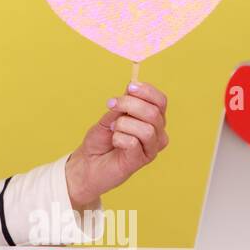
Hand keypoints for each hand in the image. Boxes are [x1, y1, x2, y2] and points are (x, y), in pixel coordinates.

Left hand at [65, 80, 169, 209]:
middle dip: (130, 104)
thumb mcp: (109, 117)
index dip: (147, 91)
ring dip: (123, 124)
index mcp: (152, 119)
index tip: (129, 87)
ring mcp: (151, 148)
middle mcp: (157, 133)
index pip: (161, 101)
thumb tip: (130, 89)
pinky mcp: (141, 161)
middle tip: (111, 104)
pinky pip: (134, 143)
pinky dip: (119, 138)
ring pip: (147, 129)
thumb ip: (122, 106)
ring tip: (113, 128)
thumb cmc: (101, 140)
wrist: (88, 163)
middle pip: (154, 113)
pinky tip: (114, 142)